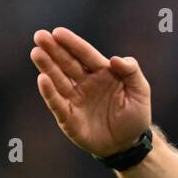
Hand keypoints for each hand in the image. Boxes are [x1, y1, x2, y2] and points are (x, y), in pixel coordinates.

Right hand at [30, 27, 151, 157]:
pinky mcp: (69, 118)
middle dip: (53, 50)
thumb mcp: (140, 91)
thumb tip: (115, 60)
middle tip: (39, 36)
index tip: (58, 32)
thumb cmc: (135, 115)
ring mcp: (75, 100)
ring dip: (47, 67)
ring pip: (59, 80)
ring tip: (36, 53)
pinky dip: (49, 93)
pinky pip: (58, 104)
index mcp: (102, 73)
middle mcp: (85, 83)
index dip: (72, 43)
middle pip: (67, 63)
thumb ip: (131, 71)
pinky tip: (42, 80)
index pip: (85, 54)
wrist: (129, 145)